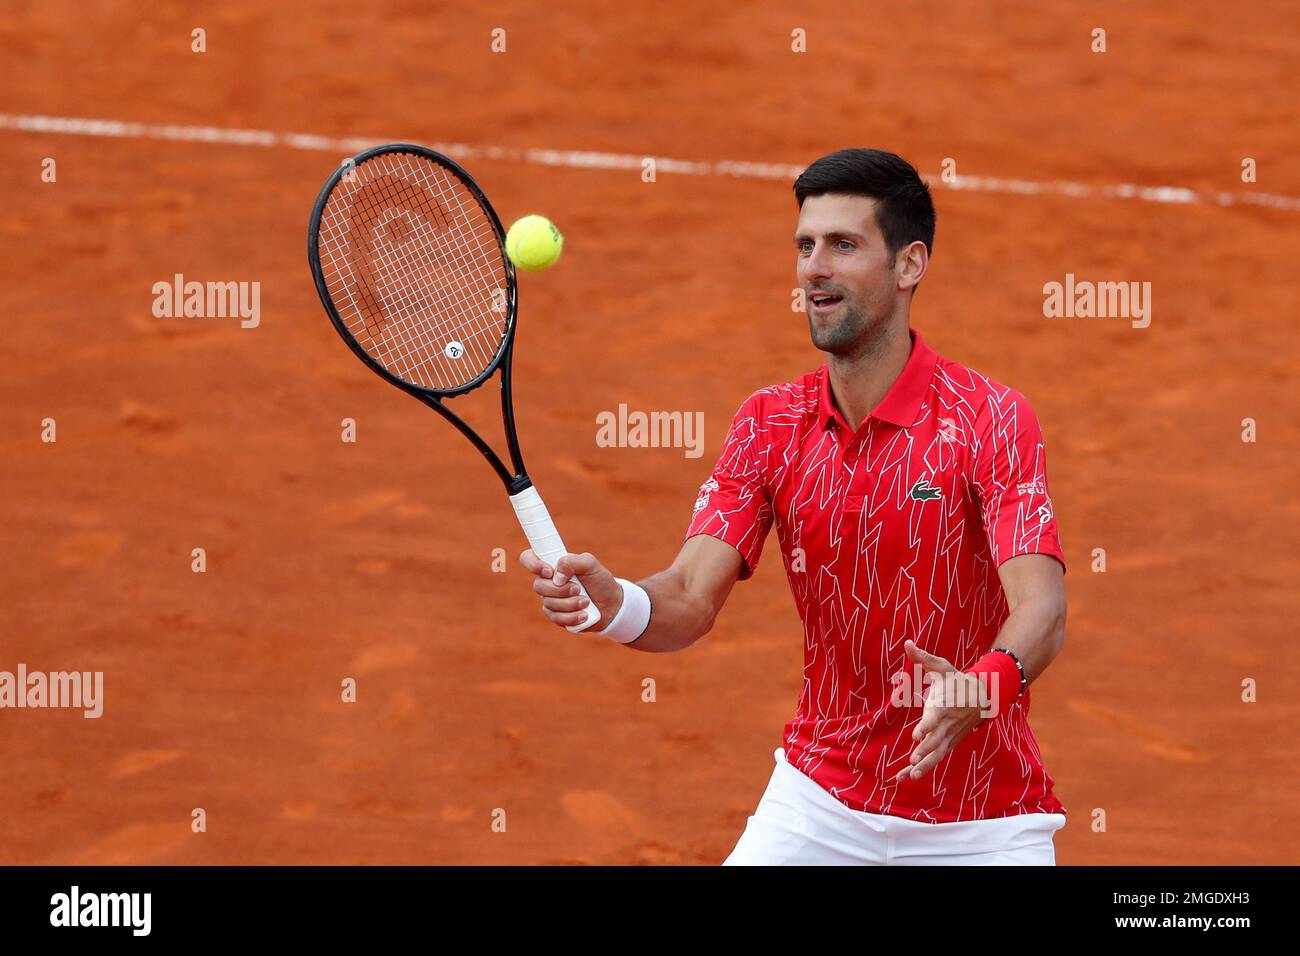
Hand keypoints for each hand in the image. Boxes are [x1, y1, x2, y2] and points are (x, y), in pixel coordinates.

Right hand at [518, 549, 622, 630]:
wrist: (611, 604)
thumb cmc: (600, 581)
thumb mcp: (591, 564)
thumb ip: (573, 561)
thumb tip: (556, 575)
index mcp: (552, 564)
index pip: (528, 558)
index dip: (533, 564)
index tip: (550, 571)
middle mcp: (547, 582)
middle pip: (538, 586)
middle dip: (561, 590)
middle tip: (578, 589)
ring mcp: (550, 600)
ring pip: (549, 603)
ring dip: (571, 603)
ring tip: (586, 601)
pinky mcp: (556, 616)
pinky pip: (556, 618)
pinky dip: (572, 617)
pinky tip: (584, 614)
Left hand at [894, 640, 985, 781]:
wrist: (983, 697)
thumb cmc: (957, 680)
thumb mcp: (942, 667)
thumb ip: (923, 657)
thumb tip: (907, 643)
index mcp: (945, 704)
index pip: (936, 717)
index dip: (926, 726)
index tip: (916, 735)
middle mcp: (948, 723)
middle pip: (937, 740)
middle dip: (925, 751)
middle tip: (913, 760)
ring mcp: (950, 735)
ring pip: (937, 753)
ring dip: (925, 765)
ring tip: (911, 776)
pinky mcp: (949, 743)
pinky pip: (937, 758)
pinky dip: (924, 768)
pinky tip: (908, 777)